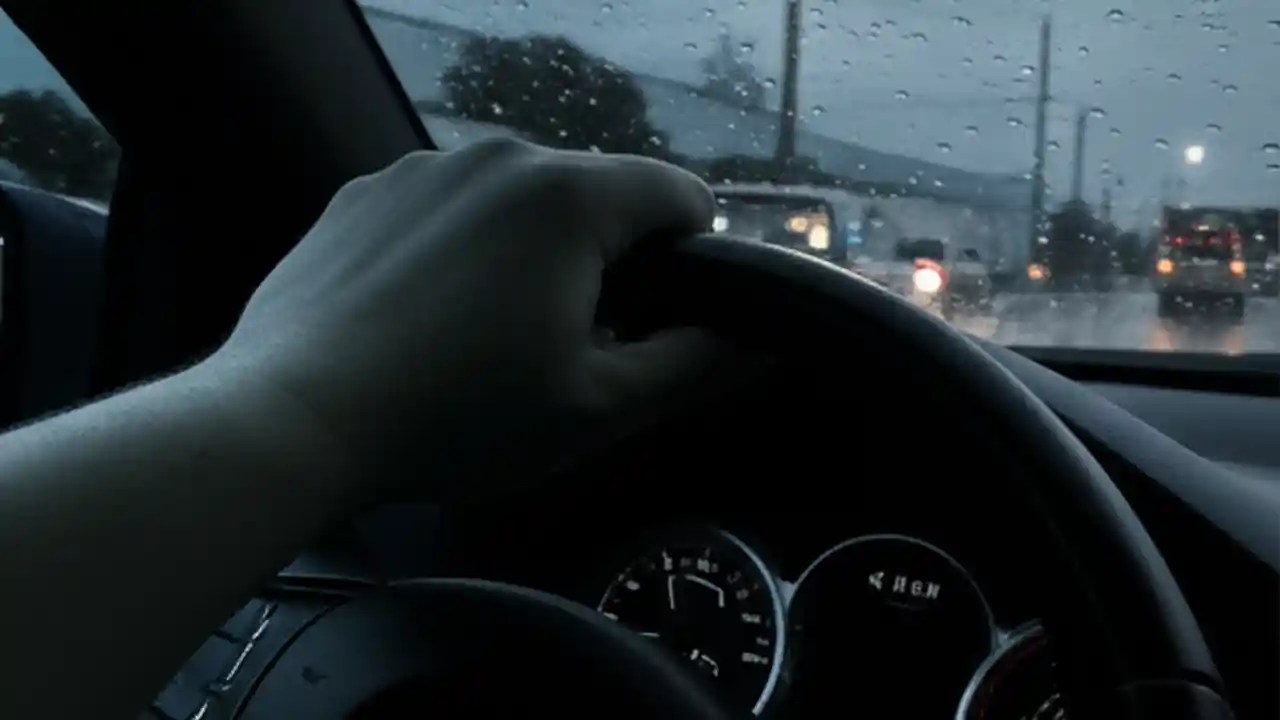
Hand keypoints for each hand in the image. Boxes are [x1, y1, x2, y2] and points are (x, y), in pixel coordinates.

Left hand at [211, 138, 718, 498]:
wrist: (293, 419)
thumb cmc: (455, 418)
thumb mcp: (595, 407)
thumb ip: (692, 366)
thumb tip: (756, 343)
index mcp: (570, 198)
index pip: (677, 194)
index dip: (692, 256)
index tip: (662, 316)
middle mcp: (500, 157)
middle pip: (595, 194)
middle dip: (605, 258)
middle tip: (571, 344)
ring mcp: (423, 169)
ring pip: (517, 199)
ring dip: (529, 252)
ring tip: (487, 336)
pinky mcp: (367, 191)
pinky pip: (448, 208)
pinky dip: (461, 249)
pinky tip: (427, 318)